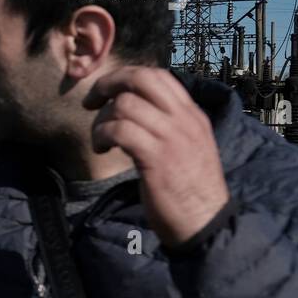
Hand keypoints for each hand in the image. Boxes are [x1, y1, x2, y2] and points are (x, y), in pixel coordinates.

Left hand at [85, 66, 229, 246]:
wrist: (206, 221)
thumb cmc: (190, 188)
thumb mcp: (186, 146)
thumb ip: (167, 125)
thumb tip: (132, 108)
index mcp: (192, 114)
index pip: (157, 75)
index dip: (125, 77)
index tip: (107, 93)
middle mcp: (184, 119)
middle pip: (141, 78)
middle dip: (108, 84)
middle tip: (91, 103)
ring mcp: (171, 137)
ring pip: (125, 104)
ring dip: (102, 119)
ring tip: (100, 139)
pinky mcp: (156, 157)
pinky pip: (120, 130)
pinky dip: (102, 135)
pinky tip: (102, 149)